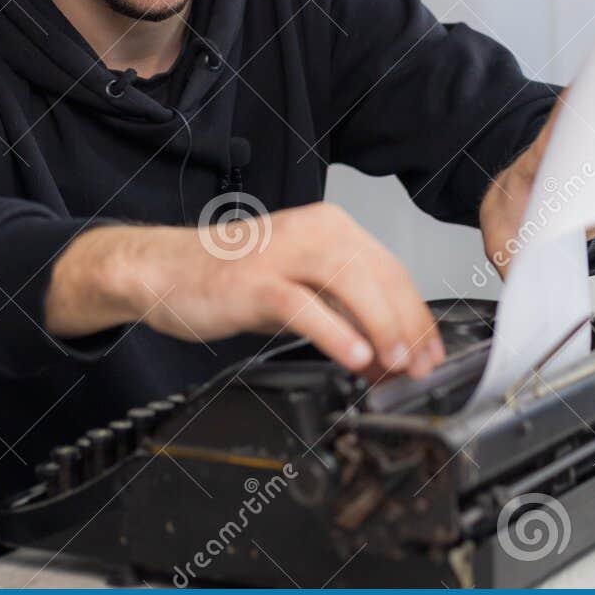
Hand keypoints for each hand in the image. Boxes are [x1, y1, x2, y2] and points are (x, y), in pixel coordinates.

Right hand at [46, 204, 443, 380]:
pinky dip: (336, 333)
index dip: (418, 315)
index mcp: (331, 228)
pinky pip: (306, 307)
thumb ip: (343, 313)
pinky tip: (355, 357)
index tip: (431, 351)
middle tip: (420, 367)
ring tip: (397, 365)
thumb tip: (389, 352)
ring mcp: (283, 253)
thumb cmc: (231, 280)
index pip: (392, 270)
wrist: (163, 270)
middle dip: (408, 327)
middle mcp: (313, 231)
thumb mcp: (299, 289)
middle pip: (380, 277)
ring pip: (352, 286)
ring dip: (382, 329)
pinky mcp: (256, 281)